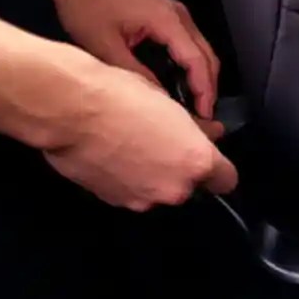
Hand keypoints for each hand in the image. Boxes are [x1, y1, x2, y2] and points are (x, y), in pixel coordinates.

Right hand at [43, 62, 238, 211]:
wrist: (72, 109)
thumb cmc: (121, 97)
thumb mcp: (169, 104)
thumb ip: (197, 129)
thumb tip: (211, 132)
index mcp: (195, 162)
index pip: (226, 180)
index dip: (218, 168)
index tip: (209, 158)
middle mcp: (174, 188)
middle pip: (189, 186)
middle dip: (179, 168)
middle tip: (162, 141)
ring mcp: (143, 199)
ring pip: (158, 189)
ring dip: (152, 174)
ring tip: (132, 144)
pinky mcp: (115, 201)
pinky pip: (131, 191)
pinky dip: (127, 178)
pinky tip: (114, 154)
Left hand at [46, 0, 221, 119]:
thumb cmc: (85, 1)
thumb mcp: (104, 45)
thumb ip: (135, 74)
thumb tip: (158, 99)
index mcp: (166, 20)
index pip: (197, 61)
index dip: (203, 91)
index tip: (203, 117)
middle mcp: (177, 14)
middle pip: (207, 55)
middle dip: (208, 87)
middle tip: (200, 117)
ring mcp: (173, 11)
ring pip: (200, 49)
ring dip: (200, 76)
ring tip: (191, 105)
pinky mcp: (164, 12)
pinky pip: (187, 42)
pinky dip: (189, 64)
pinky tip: (177, 82)